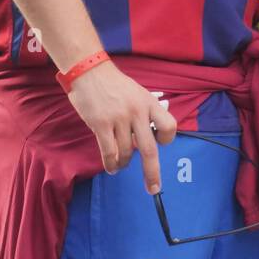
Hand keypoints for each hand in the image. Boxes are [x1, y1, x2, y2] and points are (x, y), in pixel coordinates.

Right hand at [66, 60, 177, 192]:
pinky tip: (112, 168)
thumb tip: (150, 136)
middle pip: (149, 149)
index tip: (160, 143)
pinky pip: (109, 152)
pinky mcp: (101, 124)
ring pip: (126, 152)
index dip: (167, 138)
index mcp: (150, 103)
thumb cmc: (114, 84)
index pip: (169, 126)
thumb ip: (146, 112)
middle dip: (152, 173)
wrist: (89, 70)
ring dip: (123, 163)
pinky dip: (111, 164)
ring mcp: (119, 119)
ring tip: (120, 166)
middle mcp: (137, 112)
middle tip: (154, 188)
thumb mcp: (138, 93)